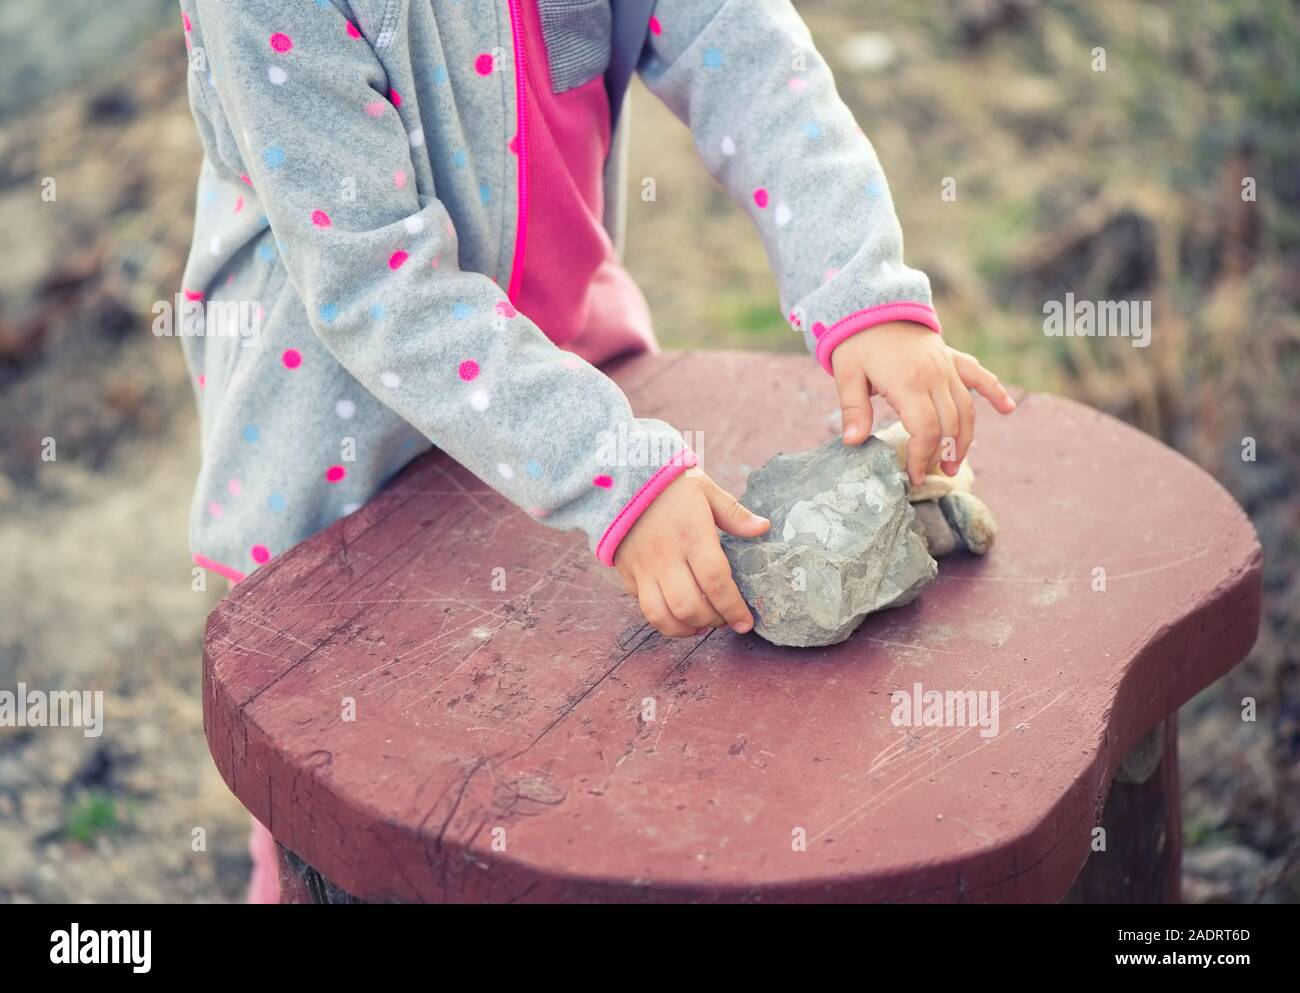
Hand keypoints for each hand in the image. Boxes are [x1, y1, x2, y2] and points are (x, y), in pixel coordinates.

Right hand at [614, 471, 769, 637]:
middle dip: (713, 621)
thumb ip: (734, 514)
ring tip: (703, 625)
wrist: (623, 479)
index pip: (715, 582)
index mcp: (691, 535)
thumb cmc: (671, 484)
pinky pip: (645, 607)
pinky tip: (680, 617)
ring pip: (663, 615)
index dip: (733, 608)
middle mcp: (666, 556)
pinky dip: (664, 621)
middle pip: (690, 606)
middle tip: (726, 619)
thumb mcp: (706, 490)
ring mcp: (643, 567)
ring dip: (686, 628)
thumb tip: (763, 528)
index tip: (746, 622)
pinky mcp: (628, 572)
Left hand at [830, 322, 1015, 484]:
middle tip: (931, 475)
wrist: (873, 303)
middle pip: (948, 424)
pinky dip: (994, 391)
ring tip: (955, 464)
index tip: (912, 475)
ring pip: (965, 409)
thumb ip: (853, 410)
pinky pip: (977, 376)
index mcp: (908, 382)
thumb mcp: (847, 375)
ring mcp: (946, 366)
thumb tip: (852, 442)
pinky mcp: (951, 358)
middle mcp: (934, 376)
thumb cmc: (856, 342)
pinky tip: (1007, 408)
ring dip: (964, 439)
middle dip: (941, 454)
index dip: (922, 456)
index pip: (925, 429)